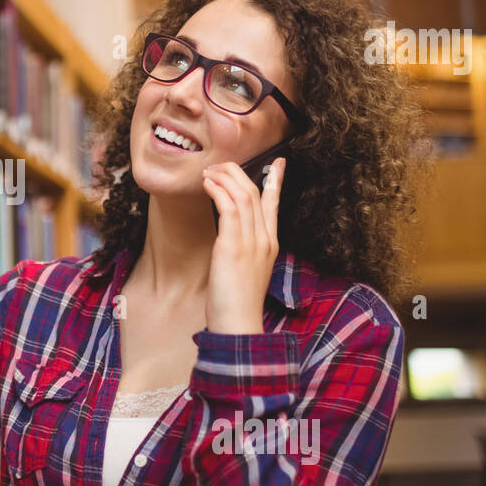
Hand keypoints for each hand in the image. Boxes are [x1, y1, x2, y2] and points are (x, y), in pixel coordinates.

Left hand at [199, 157, 284, 333]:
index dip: (275, 180)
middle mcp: (265, 239)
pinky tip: (208, 184)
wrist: (238, 324)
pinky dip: (218, 191)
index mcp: (271, 244)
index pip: (274, 204)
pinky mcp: (233, 246)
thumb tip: (230, 235)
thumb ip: (244, 250)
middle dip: (237, 172)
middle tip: (219, 164)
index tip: (278, 162)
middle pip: (256, 193)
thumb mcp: (247, 271)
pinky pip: (228, 208)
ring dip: (223, 178)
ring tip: (208, 171)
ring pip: (243, 196)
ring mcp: (251, 242)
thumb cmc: (237, 302)